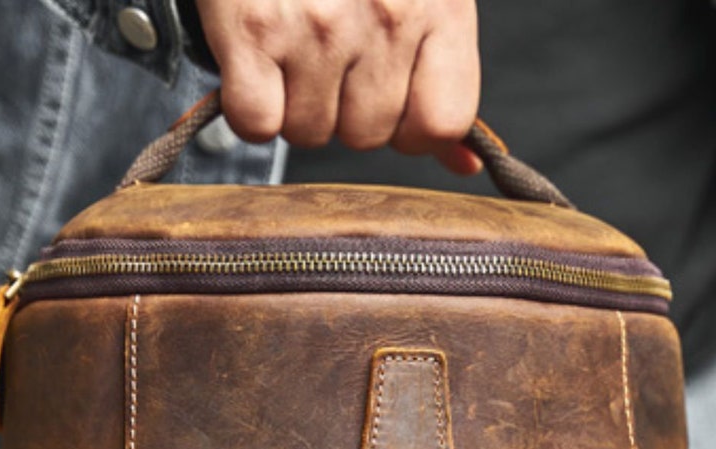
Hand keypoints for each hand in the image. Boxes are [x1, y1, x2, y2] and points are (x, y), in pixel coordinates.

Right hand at [198, 0, 482, 174]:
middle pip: (368, 135)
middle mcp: (386, 14)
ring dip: (294, 102)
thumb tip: (466, 164)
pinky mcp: (255, 28)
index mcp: (438, 2)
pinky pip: (257, 122)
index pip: (440, 123)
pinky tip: (254, 56)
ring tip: (290, 39)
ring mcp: (320, 24)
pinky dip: (249, 103)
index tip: (387, 93)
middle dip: (344, 106)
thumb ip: (442, 71)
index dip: (409, 124)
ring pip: (310, 131)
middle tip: (324, 48)